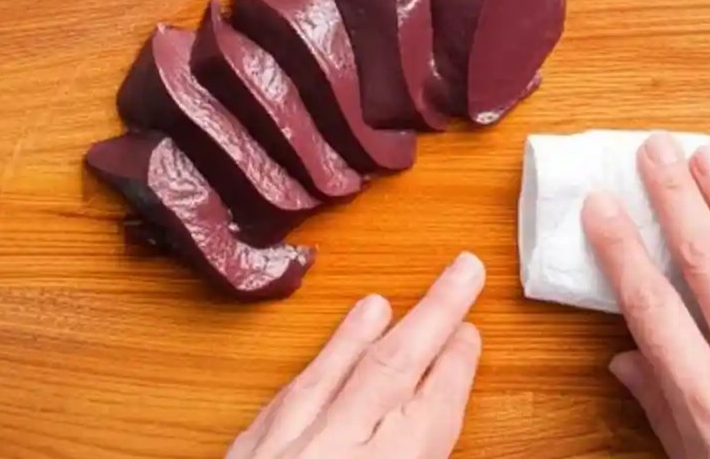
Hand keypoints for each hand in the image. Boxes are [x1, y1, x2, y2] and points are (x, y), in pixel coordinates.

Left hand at [226, 253, 485, 458]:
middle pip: (389, 371)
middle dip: (430, 317)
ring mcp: (279, 453)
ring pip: (323, 380)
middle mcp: (334, 454)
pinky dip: (300, 385)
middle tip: (463, 270)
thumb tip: (427, 423)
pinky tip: (311, 370)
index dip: (456, 367)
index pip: (432, 408)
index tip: (471, 331)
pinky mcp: (238, 458)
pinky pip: (274, 410)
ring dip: (353, 339)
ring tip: (376, 302)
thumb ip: (418, 452)